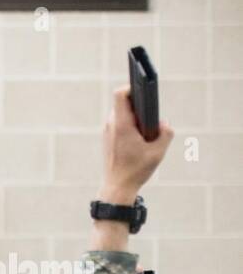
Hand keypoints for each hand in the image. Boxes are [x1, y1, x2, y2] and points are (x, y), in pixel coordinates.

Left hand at [99, 86, 172, 204]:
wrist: (117, 188)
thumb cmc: (136, 170)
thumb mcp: (158, 151)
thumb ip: (166, 133)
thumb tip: (163, 123)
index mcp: (122, 124)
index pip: (121, 94)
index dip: (133, 86)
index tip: (145, 87)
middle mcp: (111, 125)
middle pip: (125, 103)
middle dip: (141, 103)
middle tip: (153, 106)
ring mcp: (108, 132)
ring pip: (123, 114)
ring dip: (137, 115)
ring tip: (150, 122)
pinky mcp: (109, 139)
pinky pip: (121, 124)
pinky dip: (132, 124)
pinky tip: (143, 132)